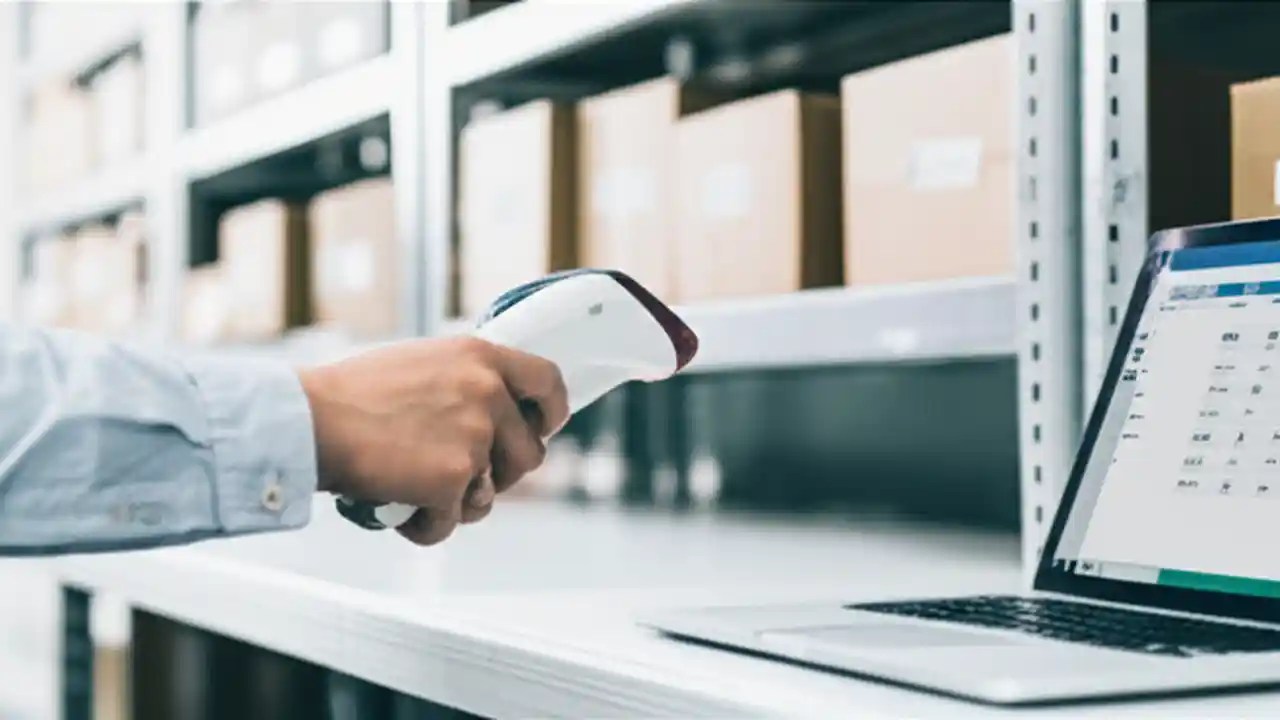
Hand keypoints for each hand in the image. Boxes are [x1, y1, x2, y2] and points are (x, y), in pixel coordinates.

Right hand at [297, 337, 568, 545]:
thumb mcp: (423, 364)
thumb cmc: (351, 395)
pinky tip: (396, 507)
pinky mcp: (453, 481)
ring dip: (459, 503)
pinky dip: (423, 525)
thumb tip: (494, 412)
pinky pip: (451, 522)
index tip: (543, 429)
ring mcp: (474, 438)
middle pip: (528, 454)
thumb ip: (466, 383)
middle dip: (499, 474)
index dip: (552, 413)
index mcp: (480, 357)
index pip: (548, 382)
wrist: (310, 421)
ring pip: (490, 495)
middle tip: (461, 478)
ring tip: (416, 491)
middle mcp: (486, 393)